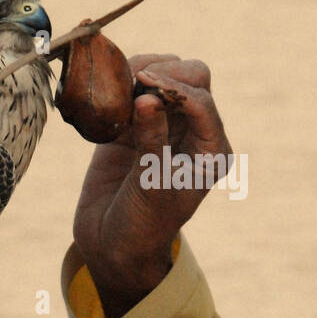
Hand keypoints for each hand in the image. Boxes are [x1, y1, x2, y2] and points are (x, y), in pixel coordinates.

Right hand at [72, 54, 232, 317]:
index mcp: (210, 150)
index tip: (145, 85)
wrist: (113, 245)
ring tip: (117, 89)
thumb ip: (152, 140)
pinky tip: (106, 96)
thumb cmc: (142, 225)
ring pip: (163, 75)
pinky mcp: (135, 124)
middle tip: (133, 82)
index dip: (175, 87)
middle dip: (164, 72)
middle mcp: (193, 132)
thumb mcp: (151, 186)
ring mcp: (165, 124)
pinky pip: (133, 88)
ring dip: (140, 72)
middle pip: (191, 77)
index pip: (202, 102)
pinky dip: (120, 83)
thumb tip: (149, 96)